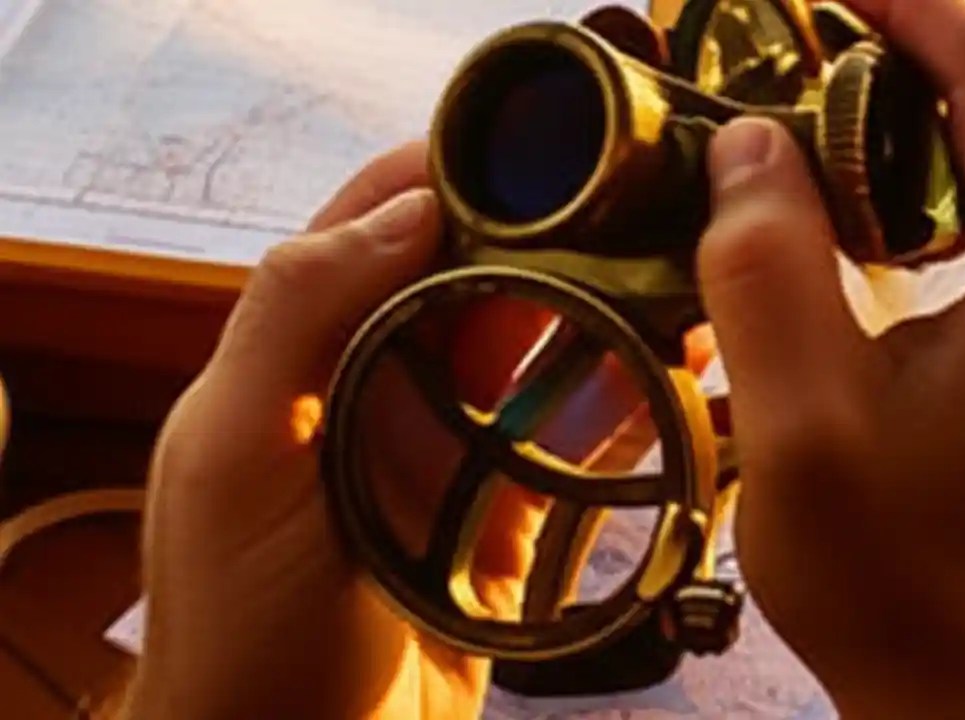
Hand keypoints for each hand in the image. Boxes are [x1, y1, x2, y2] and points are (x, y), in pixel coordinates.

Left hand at [124, 142, 632, 719]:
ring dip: (604, 314)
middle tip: (649, 212)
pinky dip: (624, 409)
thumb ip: (295, 314)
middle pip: (481, 277)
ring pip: (537, 354)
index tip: (552, 154)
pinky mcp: (505, 514)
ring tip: (685, 281)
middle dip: (558, 238)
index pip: (382, 221)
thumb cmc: (237, 617)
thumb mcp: (237, 453)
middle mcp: (383, 382)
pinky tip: (681, 380)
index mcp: (311, 348)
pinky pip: (572, 446)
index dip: (460, 174)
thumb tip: (406, 204)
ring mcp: (451, 449)